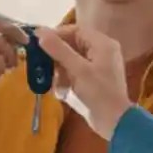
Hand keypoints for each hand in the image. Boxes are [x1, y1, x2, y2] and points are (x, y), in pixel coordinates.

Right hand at [34, 25, 132, 139]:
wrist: (114, 122)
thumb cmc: (98, 93)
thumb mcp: (78, 70)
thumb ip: (59, 50)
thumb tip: (40, 32)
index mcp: (102, 44)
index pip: (75, 30)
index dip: (56, 35)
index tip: (39, 42)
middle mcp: (101, 51)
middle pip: (72, 45)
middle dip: (56, 55)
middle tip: (40, 62)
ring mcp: (98, 67)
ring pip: (72, 60)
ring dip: (59, 69)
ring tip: (50, 79)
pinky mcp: (93, 80)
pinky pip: (75, 72)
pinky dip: (65, 79)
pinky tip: (59, 89)